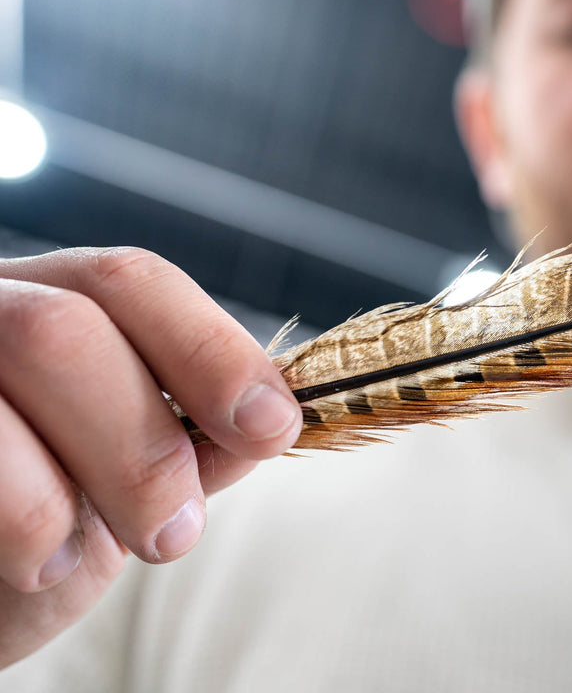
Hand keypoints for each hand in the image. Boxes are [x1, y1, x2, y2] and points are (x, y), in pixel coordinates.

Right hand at [0, 248, 301, 666]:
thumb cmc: (33, 525)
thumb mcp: (123, 480)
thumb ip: (190, 442)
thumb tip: (268, 421)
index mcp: (49, 298)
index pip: (130, 281)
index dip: (211, 350)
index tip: (272, 427)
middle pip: (67, 326)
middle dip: (142, 440)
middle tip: (174, 531)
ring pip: (23, 356)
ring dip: (86, 475)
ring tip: (87, 556)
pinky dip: (23, 516)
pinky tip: (35, 563)